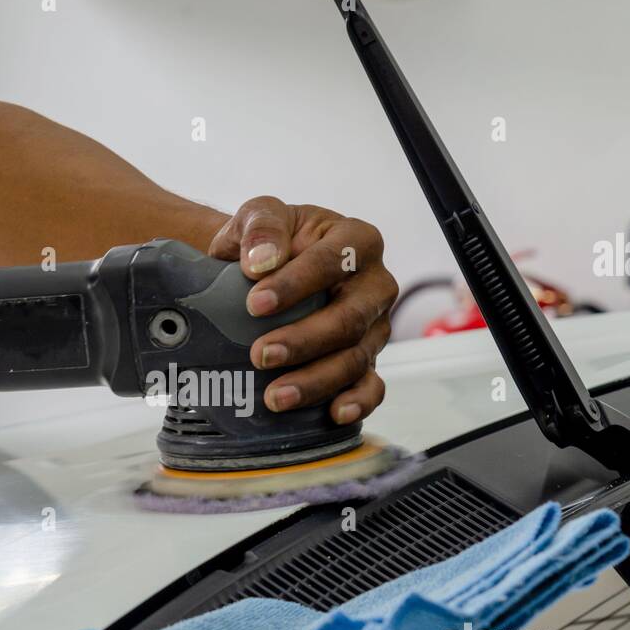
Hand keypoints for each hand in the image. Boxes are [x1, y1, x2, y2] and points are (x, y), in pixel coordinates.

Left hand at [208, 197, 396, 423]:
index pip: (332, 262)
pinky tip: (334, 414)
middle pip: (349, 318)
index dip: (295, 284)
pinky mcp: (367, 360)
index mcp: (357, 240)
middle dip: (304, 340)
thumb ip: (262, 226)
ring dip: (316, 380)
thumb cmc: (270, 241)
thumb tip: (260, 261)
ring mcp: (374, 326)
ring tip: (275, 396)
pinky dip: (358, 402)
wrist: (266, 269)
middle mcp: (374, 285)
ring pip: (356, 357)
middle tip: (260, 355)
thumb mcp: (261, 215)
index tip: (255, 303)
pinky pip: (373, 385)